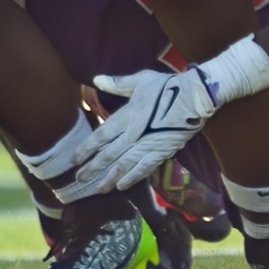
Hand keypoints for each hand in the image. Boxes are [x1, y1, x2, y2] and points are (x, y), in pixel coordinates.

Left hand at [72, 67, 215, 193]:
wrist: (195, 97)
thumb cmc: (166, 86)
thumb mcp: (140, 81)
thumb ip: (118, 84)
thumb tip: (97, 79)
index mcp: (127, 116)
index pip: (101, 137)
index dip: (86, 149)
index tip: (74, 160)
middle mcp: (134, 135)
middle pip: (109, 155)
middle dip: (93, 168)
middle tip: (78, 180)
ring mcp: (148, 146)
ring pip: (124, 166)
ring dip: (109, 178)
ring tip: (97, 189)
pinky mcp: (162, 152)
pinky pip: (144, 169)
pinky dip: (133, 178)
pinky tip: (122, 186)